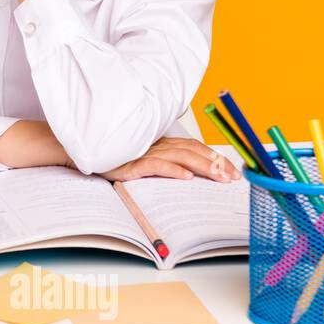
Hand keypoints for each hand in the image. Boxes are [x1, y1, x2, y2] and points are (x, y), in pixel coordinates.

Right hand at [95, 136, 240, 183]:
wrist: (90, 159)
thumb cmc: (119, 164)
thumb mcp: (148, 164)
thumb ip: (168, 166)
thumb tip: (195, 177)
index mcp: (164, 145)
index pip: (196, 148)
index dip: (216, 158)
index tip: (233, 172)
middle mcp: (158, 146)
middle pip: (193, 151)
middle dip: (216, 164)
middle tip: (232, 178)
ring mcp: (145, 153)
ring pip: (180, 156)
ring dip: (202, 166)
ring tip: (218, 178)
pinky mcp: (133, 163)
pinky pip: (156, 165)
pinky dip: (172, 170)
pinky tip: (186, 177)